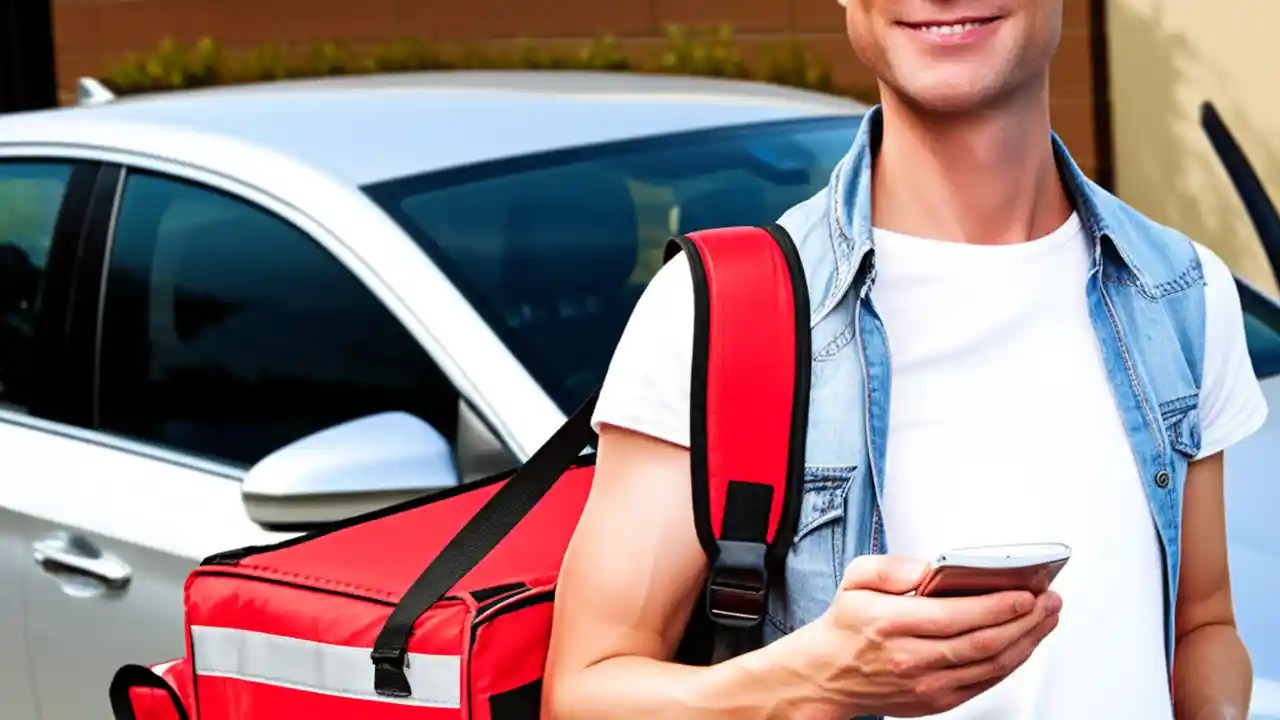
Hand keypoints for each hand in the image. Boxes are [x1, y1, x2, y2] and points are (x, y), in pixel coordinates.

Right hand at [778, 555, 1061, 718]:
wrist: (826, 675)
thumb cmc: (846, 626)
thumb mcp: (855, 579)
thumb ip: (889, 566)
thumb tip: (925, 569)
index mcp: (891, 623)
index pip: (957, 616)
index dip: (999, 605)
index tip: (1026, 591)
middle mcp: (911, 658)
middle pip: (983, 641)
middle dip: (1025, 620)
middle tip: (1050, 600)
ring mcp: (926, 685)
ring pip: (991, 665)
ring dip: (1027, 641)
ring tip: (1046, 618)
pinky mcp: (936, 701)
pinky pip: (984, 682)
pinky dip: (1011, 662)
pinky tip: (1024, 643)